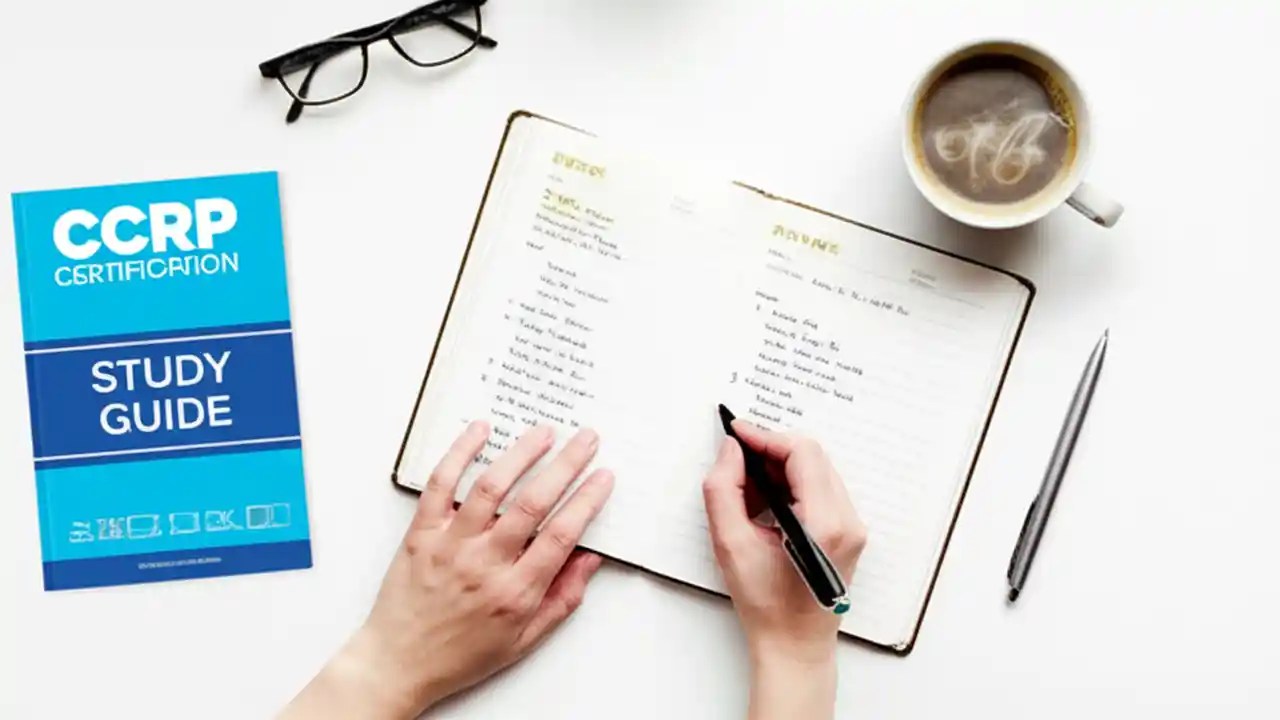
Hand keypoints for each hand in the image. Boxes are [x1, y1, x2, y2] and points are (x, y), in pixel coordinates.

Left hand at [281, 423, 613, 719]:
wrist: (399, 664)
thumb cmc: (460, 654)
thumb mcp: (524, 640)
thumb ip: (561, 599)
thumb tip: (589, 559)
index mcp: (515, 592)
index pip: (562, 535)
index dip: (587, 501)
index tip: (604, 476)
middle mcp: (485, 564)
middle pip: (534, 502)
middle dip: (567, 465)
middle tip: (586, 440)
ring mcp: (451, 545)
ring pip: (491, 487)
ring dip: (522, 453)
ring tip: (544, 432)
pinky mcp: (420, 534)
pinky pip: (440, 485)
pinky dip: (459, 453)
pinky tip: (479, 431)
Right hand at [702, 420, 865, 719]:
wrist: (794, 645)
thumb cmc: (765, 605)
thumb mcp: (731, 544)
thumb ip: (724, 489)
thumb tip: (731, 451)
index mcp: (825, 523)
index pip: (802, 453)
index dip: (765, 436)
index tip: (736, 432)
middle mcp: (848, 520)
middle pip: (812, 456)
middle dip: (772, 449)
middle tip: (736, 457)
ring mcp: (853, 526)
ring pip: (817, 470)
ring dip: (781, 466)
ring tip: (746, 482)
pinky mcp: (848, 531)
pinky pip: (820, 488)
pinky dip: (792, 483)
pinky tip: (765, 498)